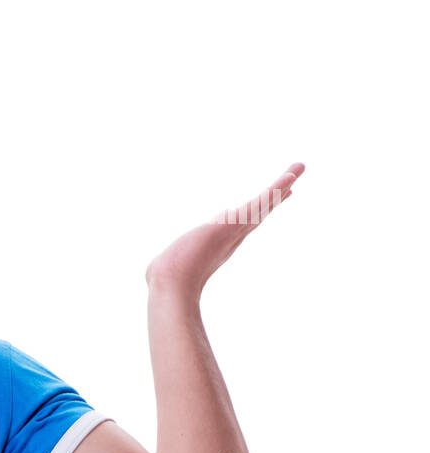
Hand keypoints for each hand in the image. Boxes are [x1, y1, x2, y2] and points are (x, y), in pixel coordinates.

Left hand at [145, 163, 304, 299]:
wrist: (172, 284)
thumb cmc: (167, 280)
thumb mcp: (171, 263)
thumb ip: (173, 259)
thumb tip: (154, 272)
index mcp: (221, 243)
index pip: (245, 222)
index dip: (260, 210)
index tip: (272, 201)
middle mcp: (233, 237)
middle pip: (260, 211)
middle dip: (276, 195)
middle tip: (294, 179)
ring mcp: (236, 231)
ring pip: (264, 204)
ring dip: (281, 185)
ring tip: (299, 167)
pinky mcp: (234, 224)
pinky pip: (259, 204)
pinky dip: (274, 191)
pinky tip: (290, 178)